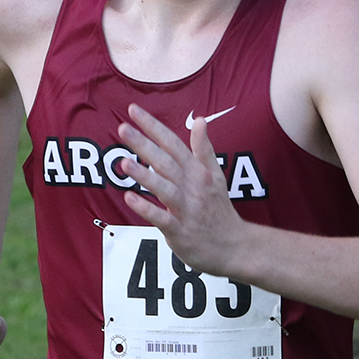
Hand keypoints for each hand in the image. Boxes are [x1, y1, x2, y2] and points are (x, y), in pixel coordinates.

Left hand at [116, 104, 246, 276]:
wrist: (235, 247)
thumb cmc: (219, 210)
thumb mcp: (216, 176)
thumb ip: (204, 148)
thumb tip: (201, 120)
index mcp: (198, 172)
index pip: (173, 143)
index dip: (153, 126)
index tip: (133, 110)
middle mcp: (192, 187)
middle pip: (166, 162)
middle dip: (144, 145)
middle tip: (123, 128)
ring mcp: (186, 210)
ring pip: (164, 189)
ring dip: (144, 176)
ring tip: (124, 162)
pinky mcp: (180, 232)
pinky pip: (162, 219)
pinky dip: (146, 209)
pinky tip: (129, 198)